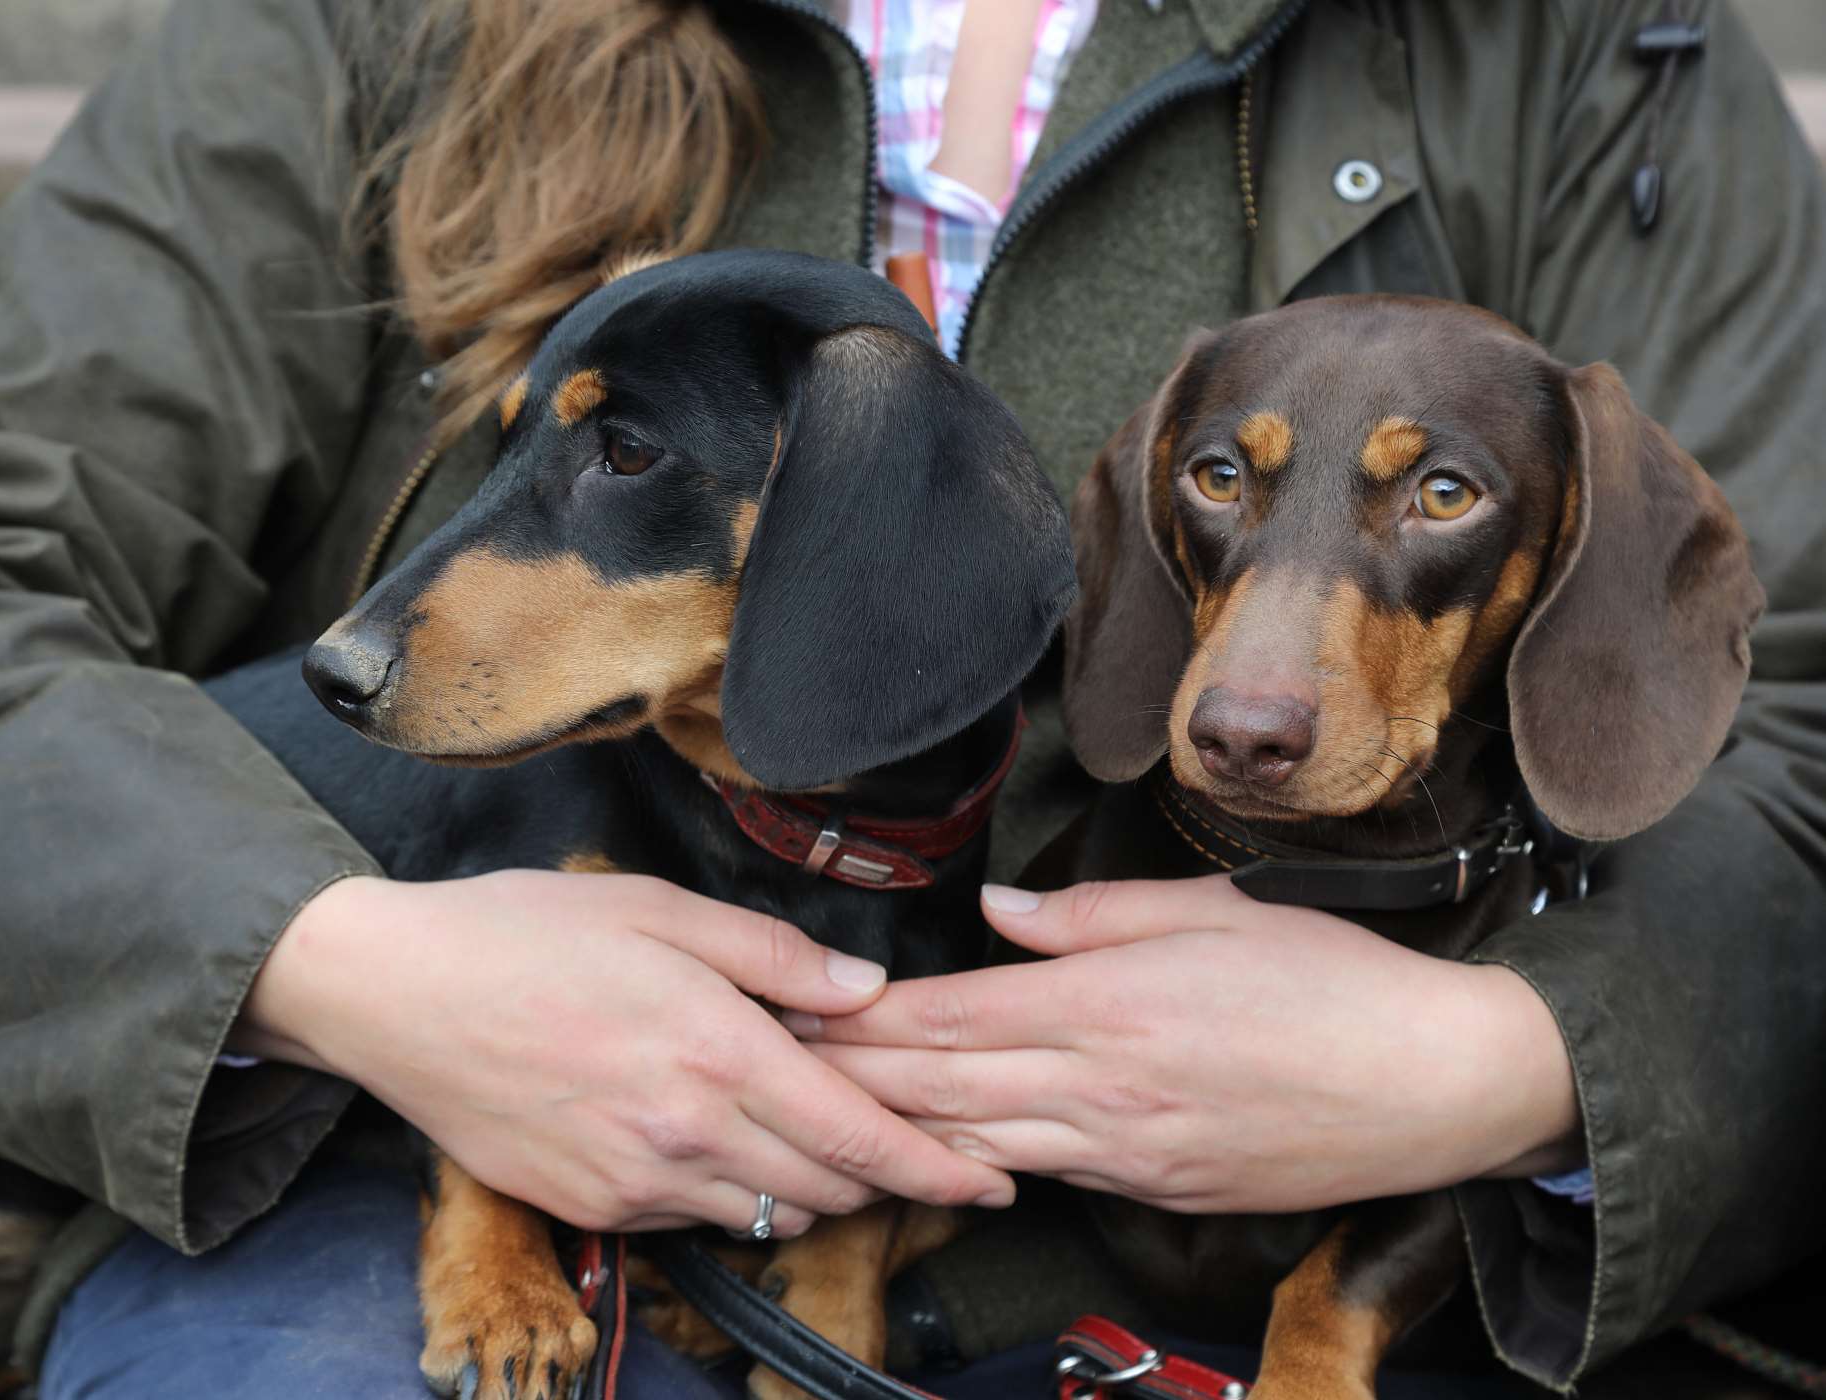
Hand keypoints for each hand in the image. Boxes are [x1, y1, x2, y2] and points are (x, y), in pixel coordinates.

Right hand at [234, 872, 1014, 1235]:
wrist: (391, 994)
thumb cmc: (522, 933)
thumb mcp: (659, 910)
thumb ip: (774, 957)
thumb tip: (867, 991)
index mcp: (717, 1053)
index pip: (861, 1137)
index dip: (937, 1169)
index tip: (989, 1182)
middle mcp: (686, 1136)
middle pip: (827, 1187)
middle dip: (879, 1172)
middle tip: (903, 1137)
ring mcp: (636, 1183)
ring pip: (767, 1211)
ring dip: (807, 1183)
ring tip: (806, 1128)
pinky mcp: (591, 1208)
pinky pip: (695, 1218)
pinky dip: (729, 1188)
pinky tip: (711, 1133)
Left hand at [791, 876, 1582, 1213]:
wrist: (1436, 1084)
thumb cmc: (1331, 983)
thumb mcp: (1207, 911)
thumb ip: (1086, 913)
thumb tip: (995, 909)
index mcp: (1106, 1005)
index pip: (946, 1016)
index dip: (861, 1021)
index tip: (798, 1012)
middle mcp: (1101, 1088)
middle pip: (940, 1089)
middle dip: (849, 1082)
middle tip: (772, 1070)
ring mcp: (1127, 1152)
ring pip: (979, 1145)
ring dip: (895, 1134)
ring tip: (824, 1121)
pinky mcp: (1156, 1191)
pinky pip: (1046, 1174)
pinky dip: (978, 1166)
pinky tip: (937, 1159)